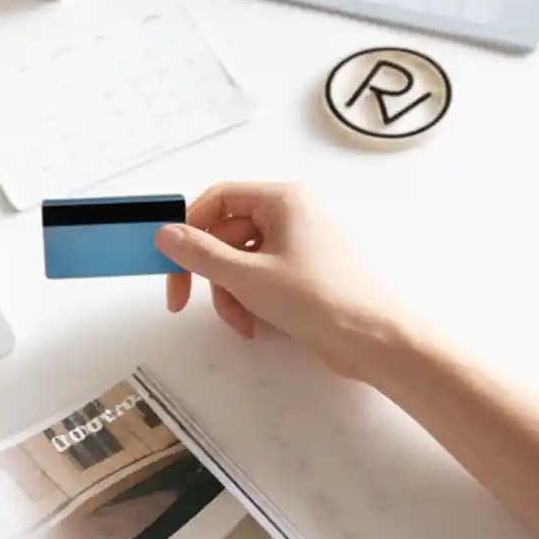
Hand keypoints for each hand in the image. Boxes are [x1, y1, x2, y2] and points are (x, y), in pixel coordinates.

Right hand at [154, 182, 408, 382]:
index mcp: (283, 200)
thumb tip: (164, 233)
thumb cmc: (317, 299)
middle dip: (209, 273)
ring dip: (228, 292)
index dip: (189, 228)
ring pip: (240, 260)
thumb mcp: (247, 276)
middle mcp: (292, 213)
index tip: (170, 259)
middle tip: (182, 302)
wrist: (373, 340)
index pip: (218, 199)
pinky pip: (260, 276)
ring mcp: (300, 243)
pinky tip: (253, 324)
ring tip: (238, 321)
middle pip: (226, 234)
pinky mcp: (304, 271)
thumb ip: (200, 253)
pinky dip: (249, 298)